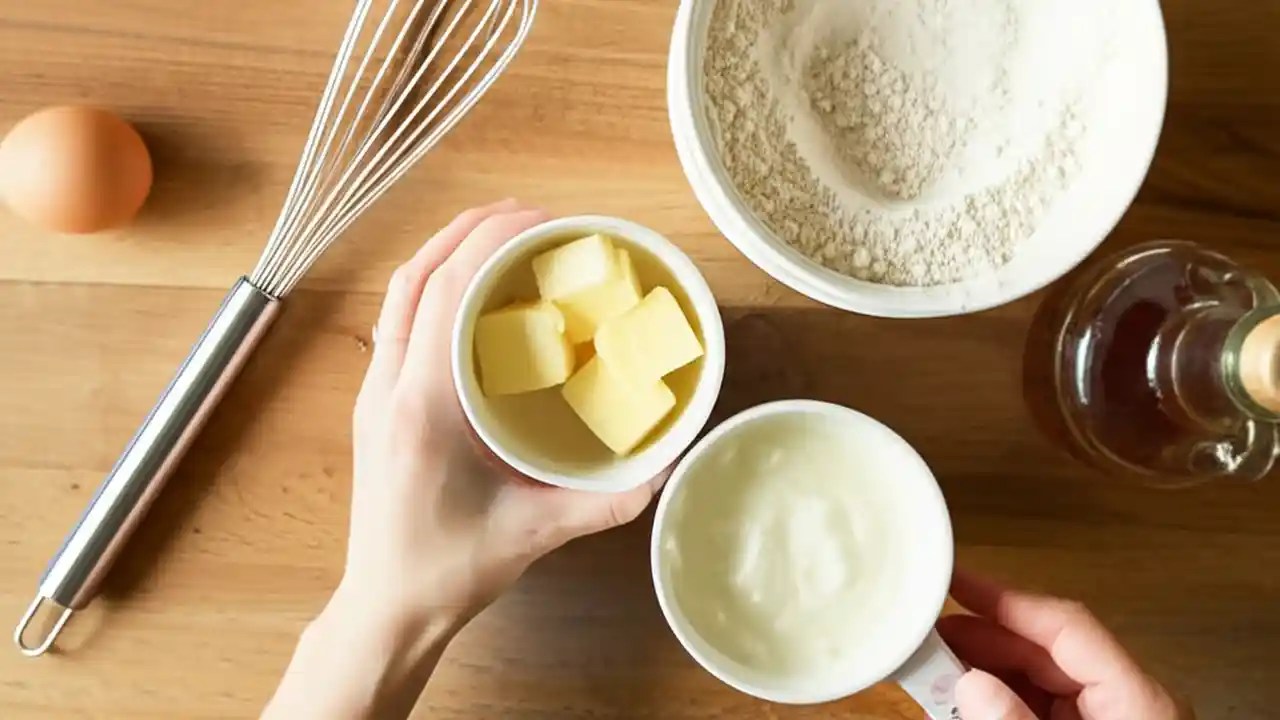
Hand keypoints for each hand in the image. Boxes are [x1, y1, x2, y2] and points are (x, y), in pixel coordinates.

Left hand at [265, 201, 665, 719]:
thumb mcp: (538, 533)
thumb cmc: (451, 570)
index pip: (447, 293)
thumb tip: (668, 465)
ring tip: (501, 235)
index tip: (541, 221)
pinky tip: (473, 293)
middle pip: (417, 275)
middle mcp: (388, 385)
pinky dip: (433, 285)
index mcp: (422, 405)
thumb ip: (608, 500)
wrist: (387, 605)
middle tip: (532, 216)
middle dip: (471, 230)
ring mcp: (373, 390)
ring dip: (446, 251)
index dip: (491, 242)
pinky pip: (398, 319)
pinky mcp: (374, 401)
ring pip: (400, 292)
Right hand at [938, 570, 1193, 719]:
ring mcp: (1107, 717)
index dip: (1006, 598)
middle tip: (925, 632)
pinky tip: (961, 700)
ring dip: (984, 671)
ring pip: (1036, 678)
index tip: (954, 580)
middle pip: (1046, 650)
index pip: (1066, 624)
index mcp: (1137, 697)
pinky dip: (1001, 699)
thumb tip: (969, 684)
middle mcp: (1123, 699)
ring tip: (931, 667)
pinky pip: (1038, 705)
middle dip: (983, 639)